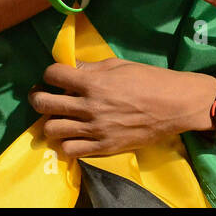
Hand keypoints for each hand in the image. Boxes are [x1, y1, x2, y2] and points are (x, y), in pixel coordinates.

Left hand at [31, 58, 213, 157]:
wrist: (176, 105)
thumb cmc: (151, 79)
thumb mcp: (121, 65)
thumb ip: (92, 68)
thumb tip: (70, 67)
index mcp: (94, 83)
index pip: (53, 74)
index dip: (51, 73)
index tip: (56, 75)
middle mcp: (89, 107)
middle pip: (44, 103)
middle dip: (39, 97)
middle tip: (45, 95)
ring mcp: (95, 130)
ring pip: (52, 129)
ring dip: (52, 121)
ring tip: (61, 117)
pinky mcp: (103, 147)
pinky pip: (69, 149)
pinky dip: (67, 142)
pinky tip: (74, 135)